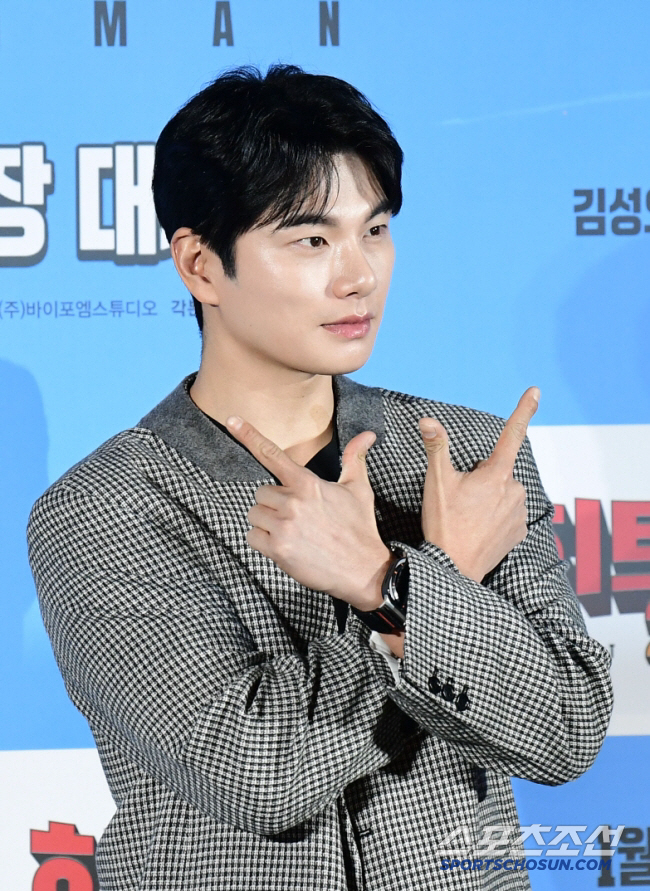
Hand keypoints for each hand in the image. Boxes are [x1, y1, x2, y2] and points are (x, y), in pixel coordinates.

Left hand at [225, 417, 391, 610]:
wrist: (363, 570)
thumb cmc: (359, 528)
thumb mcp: (359, 490)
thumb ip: (354, 459)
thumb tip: (368, 434)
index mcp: (308, 483)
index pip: (273, 454)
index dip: (249, 435)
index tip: (231, 419)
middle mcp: (292, 501)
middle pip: (261, 493)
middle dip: (275, 504)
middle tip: (299, 517)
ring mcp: (283, 525)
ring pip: (254, 514)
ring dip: (268, 523)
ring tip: (294, 532)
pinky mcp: (277, 548)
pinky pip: (252, 537)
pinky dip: (264, 542)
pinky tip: (286, 546)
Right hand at [418, 387, 539, 582]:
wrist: (453, 568)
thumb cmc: (444, 524)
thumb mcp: (436, 482)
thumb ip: (436, 447)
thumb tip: (428, 420)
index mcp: (496, 474)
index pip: (512, 434)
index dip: (524, 410)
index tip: (536, 392)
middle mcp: (514, 490)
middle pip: (498, 471)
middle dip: (482, 479)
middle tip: (459, 499)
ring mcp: (519, 513)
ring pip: (504, 493)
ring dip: (489, 499)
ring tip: (466, 517)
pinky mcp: (520, 532)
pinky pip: (509, 515)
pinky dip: (495, 517)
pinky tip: (478, 529)